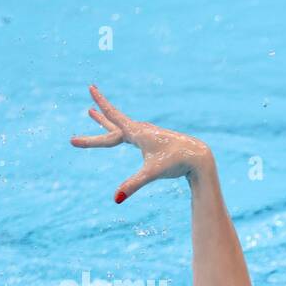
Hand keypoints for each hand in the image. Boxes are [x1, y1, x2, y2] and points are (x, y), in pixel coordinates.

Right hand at [70, 85, 212, 202]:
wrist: (198, 157)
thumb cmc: (175, 162)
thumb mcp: (151, 174)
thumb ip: (132, 185)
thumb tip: (115, 199)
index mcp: (138, 133)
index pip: (114, 117)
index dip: (101, 103)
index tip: (91, 86)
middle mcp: (142, 130)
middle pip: (113, 125)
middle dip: (98, 120)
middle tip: (86, 110)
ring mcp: (148, 134)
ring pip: (122, 127)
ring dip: (107, 120)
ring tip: (92, 113)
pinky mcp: (154, 141)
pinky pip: (132, 133)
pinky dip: (121, 130)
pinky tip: (124, 133)